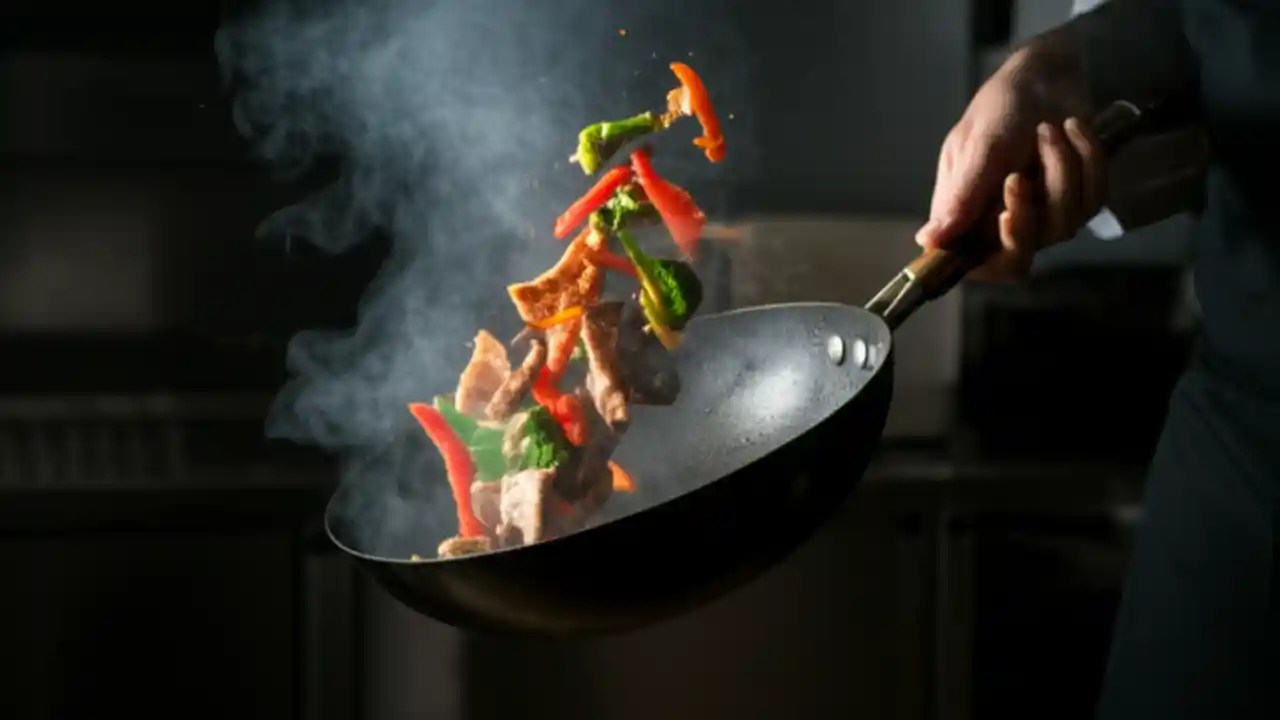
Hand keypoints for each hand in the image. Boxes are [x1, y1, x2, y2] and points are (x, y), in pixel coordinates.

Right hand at [916, 55, 1105, 280]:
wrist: (1046, 77)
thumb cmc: (1000, 107)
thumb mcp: (979, 145)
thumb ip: (962, 194)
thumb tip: (928, 240)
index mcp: (966, 217)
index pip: (972, 266)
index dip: (986, 259)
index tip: (1000, 216)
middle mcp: (1001, 225)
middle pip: (1017, 261)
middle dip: (1024, 219)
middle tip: (1018, 177)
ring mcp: (1042, 216)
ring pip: (1062, 224)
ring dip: (1059, 170)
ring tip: (1047, 129)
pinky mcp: (1079, 200)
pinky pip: (1092, 198)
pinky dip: (1086, 158)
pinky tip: (1072, 128)